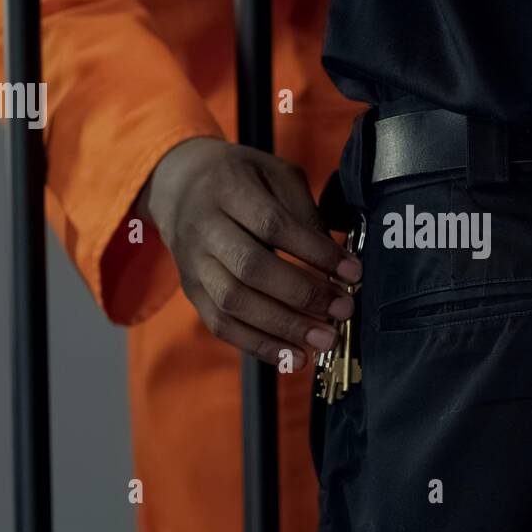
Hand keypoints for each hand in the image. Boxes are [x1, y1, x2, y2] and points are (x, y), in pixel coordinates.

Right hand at [136, 137, 361, 368]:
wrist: (178, 183)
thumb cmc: (241, 178)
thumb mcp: (275, 174)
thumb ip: (304, 212)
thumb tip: (336, 262)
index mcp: (227, 188)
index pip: (273, 225)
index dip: (314, 252)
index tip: (352, 272)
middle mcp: (203, 227)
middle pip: (250, 268)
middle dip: (302, 294)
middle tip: (343, 310)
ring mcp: (193, 263)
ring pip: (234, 303)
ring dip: (284, 327)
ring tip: (325, 339)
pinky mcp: (191, 292)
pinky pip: (222, 326)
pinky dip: (260, 346)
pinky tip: (294, 357)